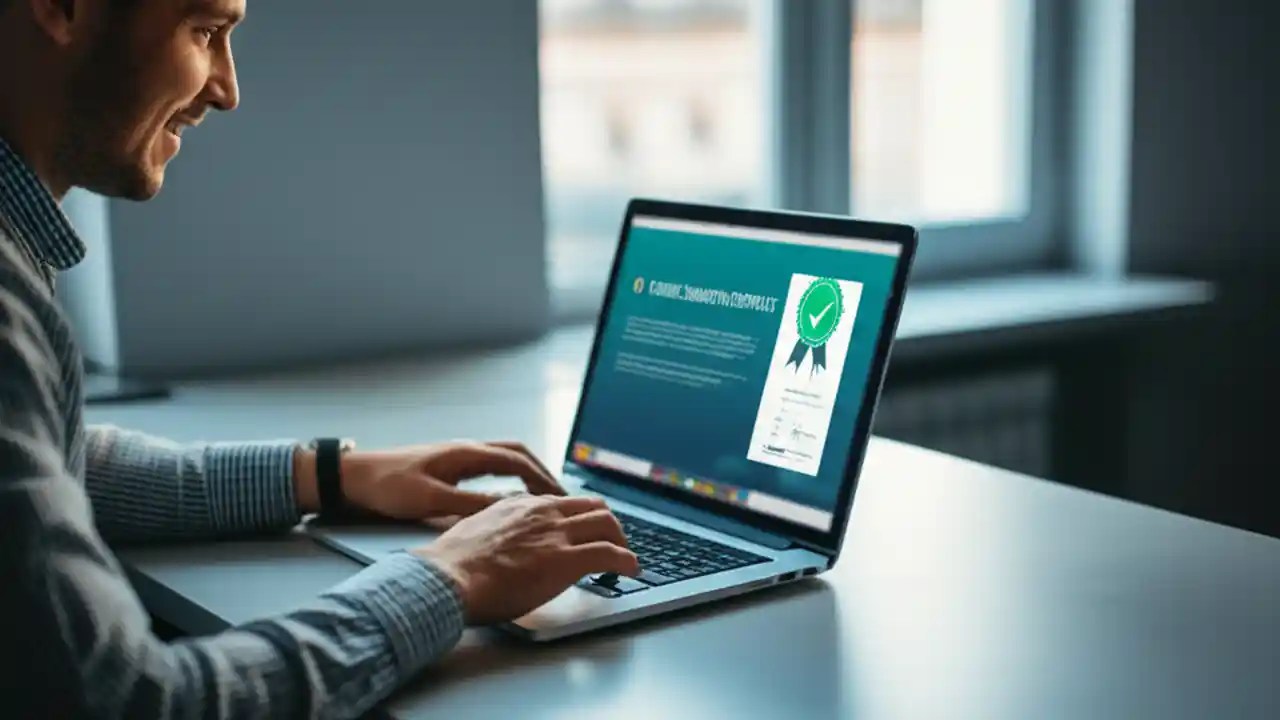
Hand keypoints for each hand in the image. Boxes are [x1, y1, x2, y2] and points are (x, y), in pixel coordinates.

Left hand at [294, 441, 564, 521]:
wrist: (353, 477)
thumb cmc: (388, 487)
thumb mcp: (430, 500)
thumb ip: (470, 504)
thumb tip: (510, 510)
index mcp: (466, 454)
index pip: (519, 462)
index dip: (545, 481)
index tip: (564, 501)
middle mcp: (467, 449)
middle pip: (519, 454)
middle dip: (544, 474)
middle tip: (563, 499)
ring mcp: (459, 456)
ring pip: (506, 459)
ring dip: (529, 475)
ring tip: (545, 500)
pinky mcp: (450, 467)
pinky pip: (492, 468)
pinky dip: (511, 479)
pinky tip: (511, 499)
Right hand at [414, 495, 639, 624]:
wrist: (448, 578)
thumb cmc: (451, 564)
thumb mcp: (473, 530)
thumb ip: (494, 528)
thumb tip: (496, 539)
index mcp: (520, 505)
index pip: (562, 501)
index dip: (578, 516)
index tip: (582, 529)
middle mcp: (543, 512)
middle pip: (591, 506)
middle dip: (606, 523)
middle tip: (611, 540)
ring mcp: (557, 534)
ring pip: (606, 523)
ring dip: (621, 540)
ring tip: (625, 555)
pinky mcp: (567, 560)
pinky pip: (610, 554)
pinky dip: (627, 560)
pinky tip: (631, 569)